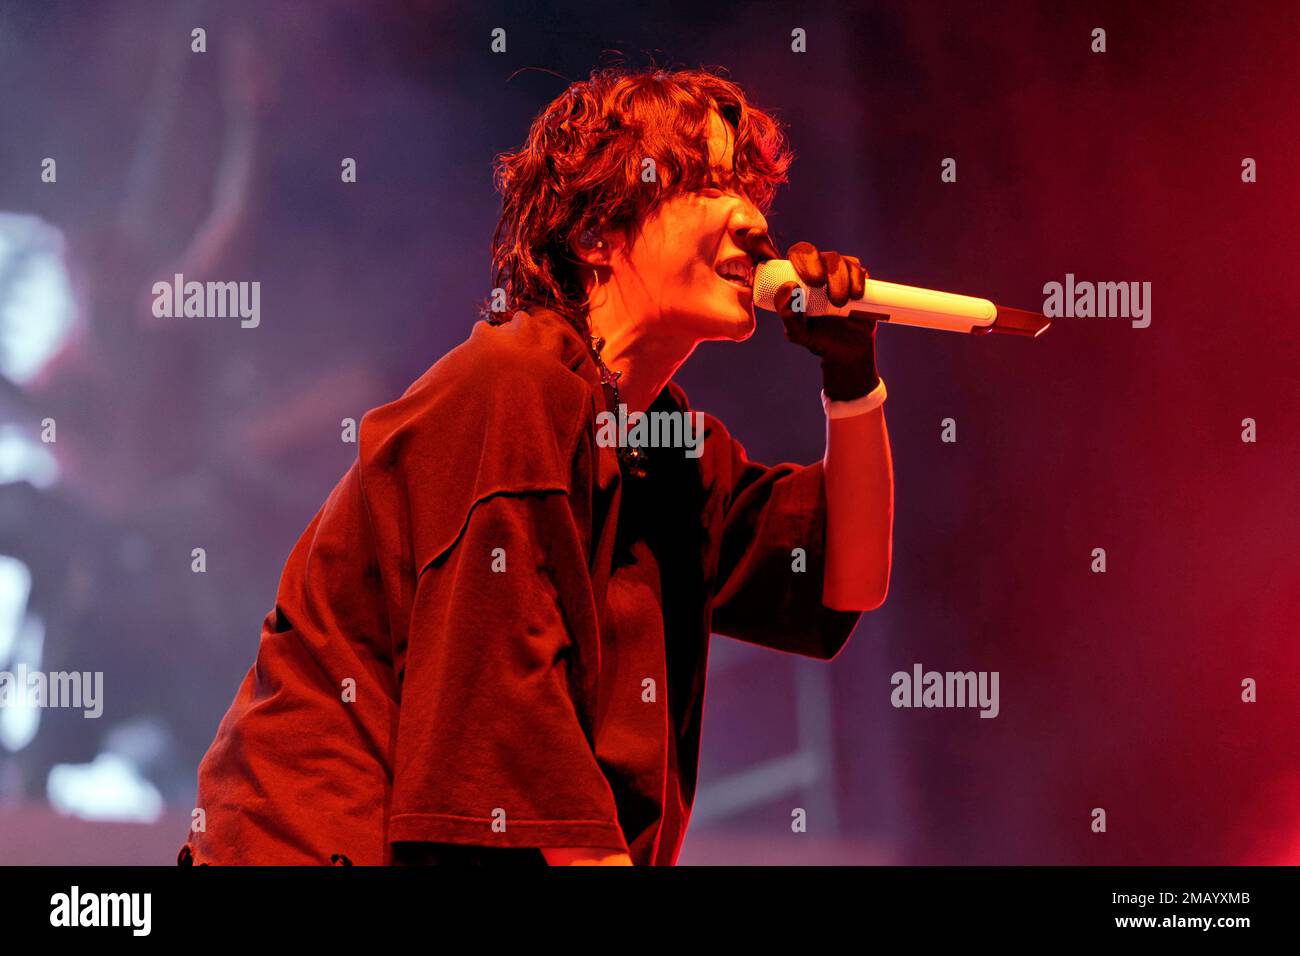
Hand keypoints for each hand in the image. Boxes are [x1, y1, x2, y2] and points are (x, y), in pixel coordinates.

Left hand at [771, 241, 880, 401]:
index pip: (768, 256)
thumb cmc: (817, 338)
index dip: (759, 242)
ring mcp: (831, 271)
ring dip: (836, 278)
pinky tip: (854, 295)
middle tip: (816, 283)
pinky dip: (855, 278)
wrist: (848, 350)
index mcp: (786, 282)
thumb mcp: (799, 333)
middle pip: (803, 249)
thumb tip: (790, 287)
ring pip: (832, 258)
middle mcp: (807, 271)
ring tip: (839, 302)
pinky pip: (854, 265)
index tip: (754, 236)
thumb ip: (789, 316)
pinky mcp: (853, 274)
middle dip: (809, 262)